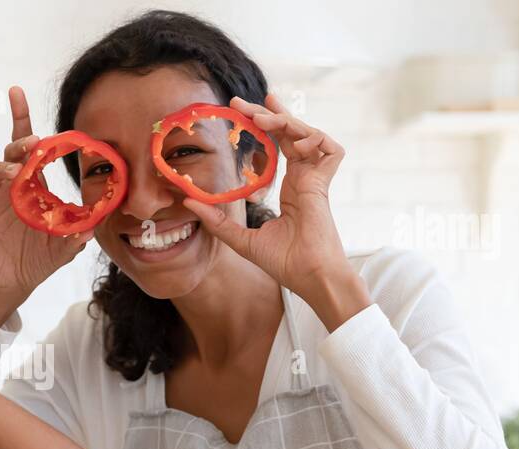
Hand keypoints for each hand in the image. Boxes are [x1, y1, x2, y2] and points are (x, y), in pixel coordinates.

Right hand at [0, 86, 91, 324]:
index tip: (16, 93)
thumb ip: (76, 238)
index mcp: (35, 184)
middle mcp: (13, 183)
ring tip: (13, 175)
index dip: (23, 118)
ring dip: (0, 166)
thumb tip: (90, 230)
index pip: (32, 146)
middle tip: (32, 145)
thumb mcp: (64, 249)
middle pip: (13, 149)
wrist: (13, 281)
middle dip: (22, 141)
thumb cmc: (40, 258)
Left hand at [182, 93, 369, 329]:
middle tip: (241, 103)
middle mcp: (305, 179)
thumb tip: (187, 201)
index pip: (279, 145)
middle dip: (270, 112)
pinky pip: (330, 150)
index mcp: (291, 188)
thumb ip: (217, 220)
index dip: (265, 125)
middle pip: (291, 133)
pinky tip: (295, 142)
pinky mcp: (326, 184)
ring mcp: (317, 180)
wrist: (308, 276)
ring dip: (286, 121)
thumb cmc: (283, 262)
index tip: (244, 111)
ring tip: (262, 117)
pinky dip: (315, 139)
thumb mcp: (241, 238)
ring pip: (308, 135)